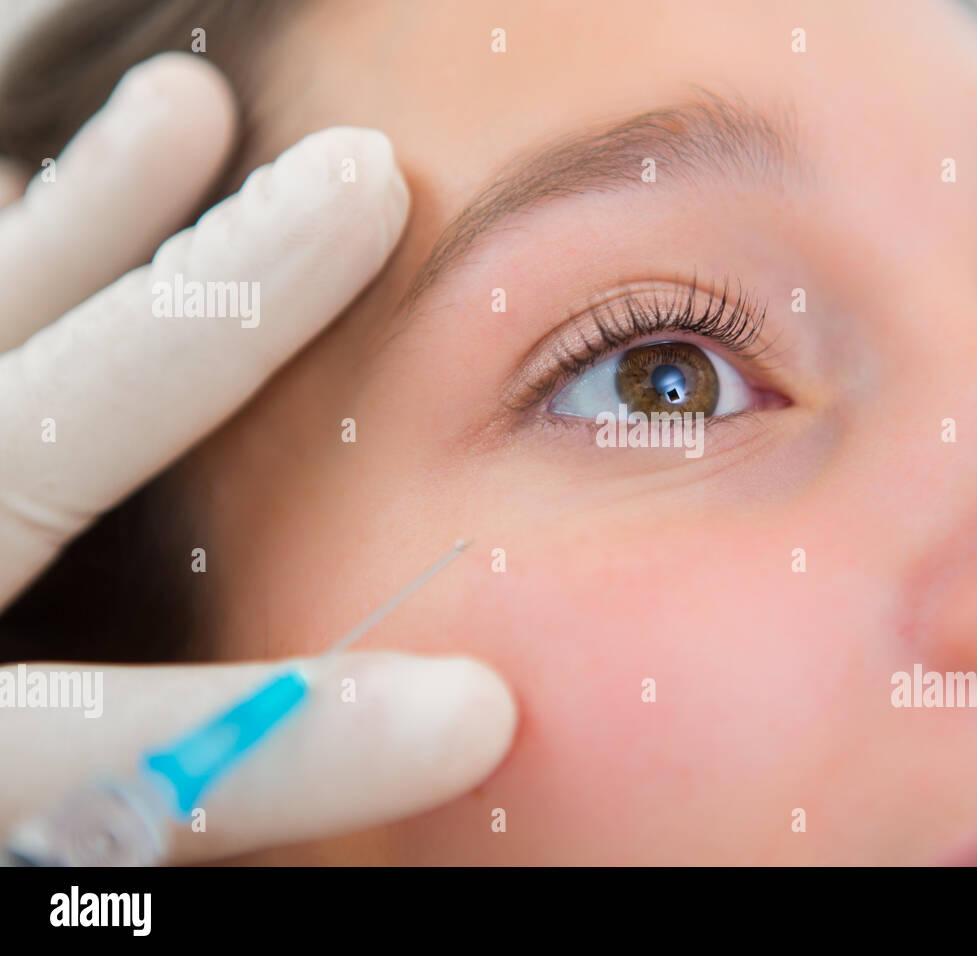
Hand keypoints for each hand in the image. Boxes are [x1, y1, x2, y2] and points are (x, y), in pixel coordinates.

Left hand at [0, 53, 514, 862]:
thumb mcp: (10, 854)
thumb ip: (143, 815)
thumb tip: (397, 772)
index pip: (92, 756)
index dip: (284, 746)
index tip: (473, 715)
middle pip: (30, 440)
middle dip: (217, 306)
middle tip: (364, 184)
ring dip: (84, 211)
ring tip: (188, 107)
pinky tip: (11, 157)